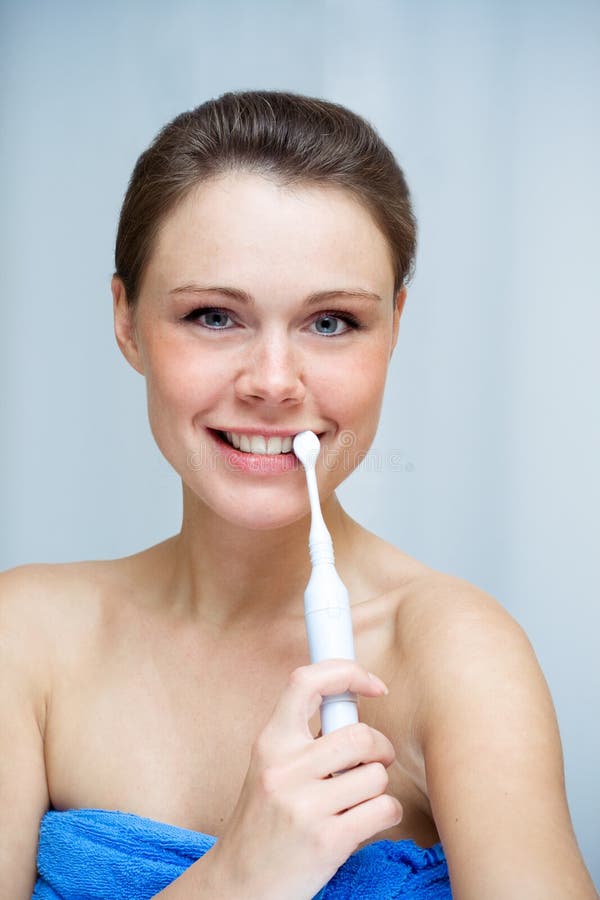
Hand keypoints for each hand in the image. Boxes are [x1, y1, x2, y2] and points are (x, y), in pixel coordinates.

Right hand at [210, 659, 402, 899]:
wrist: (238, 885)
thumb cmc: (263, 823)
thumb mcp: (269, 769)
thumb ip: (303, 738)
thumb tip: (351, 700)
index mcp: (270, 743)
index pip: (306, 682)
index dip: (346, 672)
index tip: (372, 683)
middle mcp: (284, 769)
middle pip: (360, 735)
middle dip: (380, 748)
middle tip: (373, 760)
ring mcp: (304, 806)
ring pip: (377, 775)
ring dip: (379, 789)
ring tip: (357, 801)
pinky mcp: (327, 841)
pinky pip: (384, 809)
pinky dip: (387, 814)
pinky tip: (366, 822)